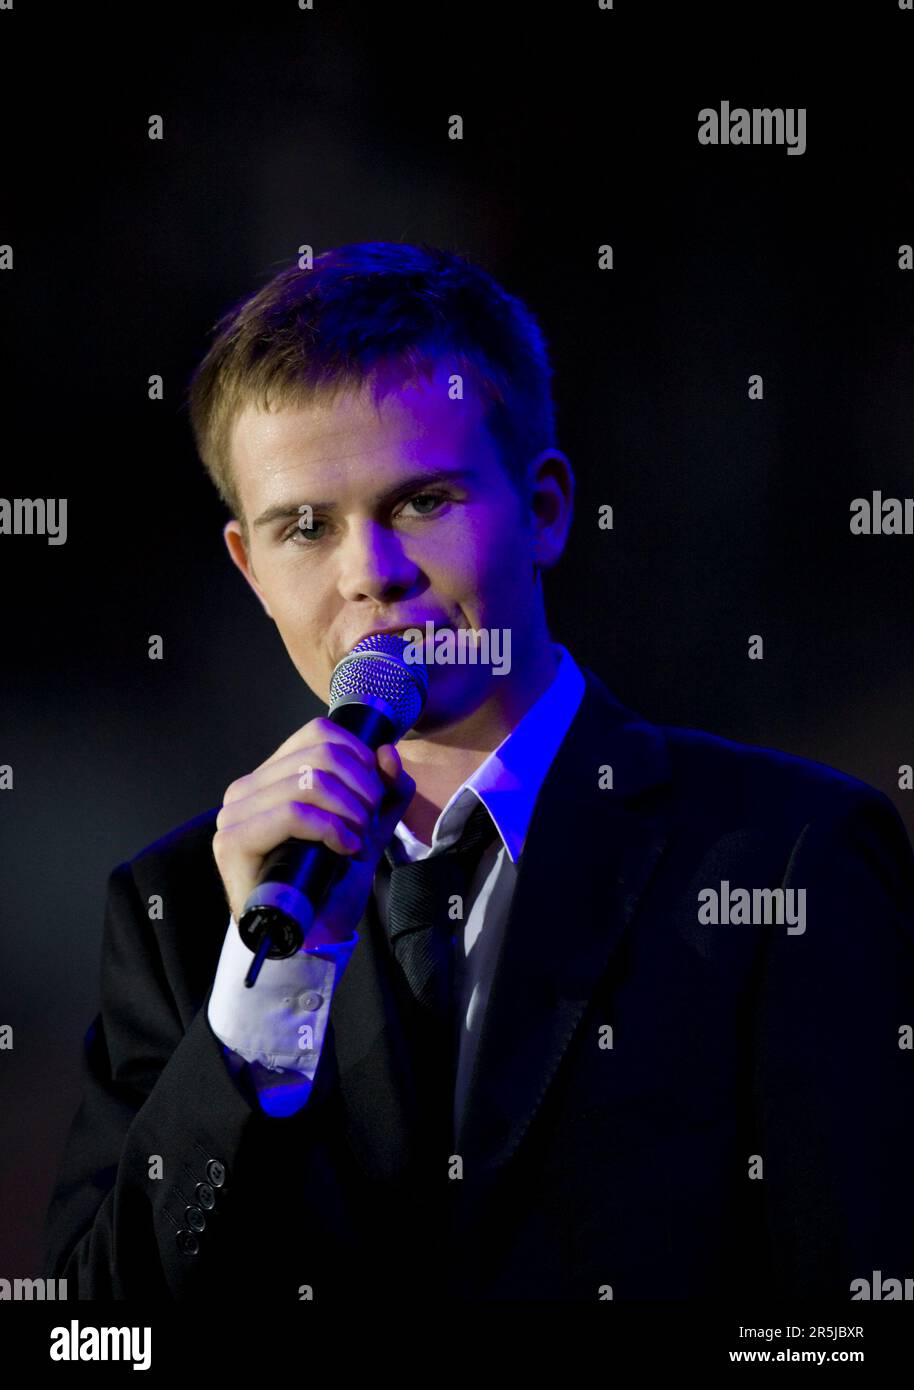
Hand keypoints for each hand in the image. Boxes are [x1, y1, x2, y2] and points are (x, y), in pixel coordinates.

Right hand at [212, 717, 415, 944]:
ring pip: (309, 781)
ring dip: (350, 811)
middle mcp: (247, 788)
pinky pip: (292, 813)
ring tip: (357, 841)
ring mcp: (234, 813)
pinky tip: (345, 849)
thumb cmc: (331, 880)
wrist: (311, 936)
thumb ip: (383, 790)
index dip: (359, 757)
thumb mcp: (368, 826)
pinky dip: (330, 828)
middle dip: (361, 789)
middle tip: (368, 825)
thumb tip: (387, 752)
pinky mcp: (232, 841)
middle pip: (321, 754)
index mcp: (272, 776)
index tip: (375, 796)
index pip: (318, 733)